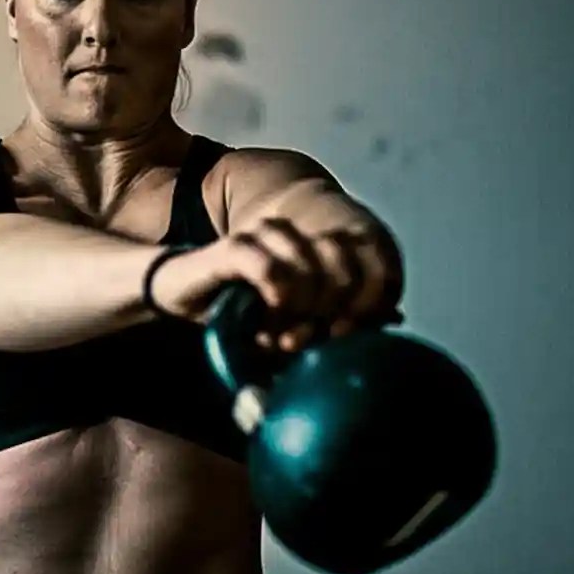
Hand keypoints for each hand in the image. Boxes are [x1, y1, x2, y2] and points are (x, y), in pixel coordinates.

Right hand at [149, 218, 402, 351]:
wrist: (179, 293)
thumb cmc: (240, 312)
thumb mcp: (296, 322)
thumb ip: (337, 318)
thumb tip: (394, 319)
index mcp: (316, 246)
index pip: (368, 264)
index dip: (366, 305)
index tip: (344, 336)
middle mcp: (297, 235)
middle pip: (345, 271)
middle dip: (330, 314)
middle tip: (307, 339)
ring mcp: (267, 237)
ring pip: (311, 270)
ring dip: (300, 312)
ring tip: (281, 334)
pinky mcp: (236, 247)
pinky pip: (272, 272)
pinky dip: (275, 302)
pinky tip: (266, 322)